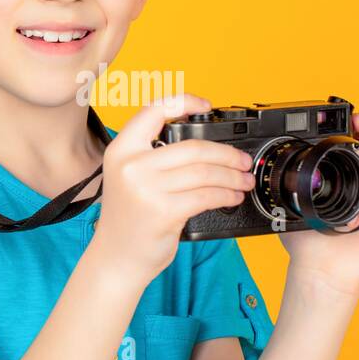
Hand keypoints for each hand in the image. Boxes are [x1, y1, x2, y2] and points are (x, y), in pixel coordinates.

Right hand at [89, 94, 254, 286]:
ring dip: (232, 176)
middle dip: (226, 154)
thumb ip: (153, 156)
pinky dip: (226, 194)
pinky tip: (232, 196)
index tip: (205, 106)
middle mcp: (131, 165)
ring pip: (204, 172)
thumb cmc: (129, 219)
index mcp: (121, 149)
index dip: (183, 101)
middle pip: (192, 147)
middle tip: (242, 160)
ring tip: (242, 180)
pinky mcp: (163, 211)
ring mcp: (146, 188)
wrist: (116, 258)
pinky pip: (206, 196)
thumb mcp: (129, 177)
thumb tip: (203, 142)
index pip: (154, 110)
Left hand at [277, 112, 358, 298]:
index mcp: (340, 176)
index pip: (349, 145)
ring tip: (357, 169)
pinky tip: (357, 215)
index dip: (351, 128)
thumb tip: (276, 162)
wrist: (318, 268)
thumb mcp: (292, 202)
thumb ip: (288, 181)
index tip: (346, 118)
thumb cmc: (305, 238)